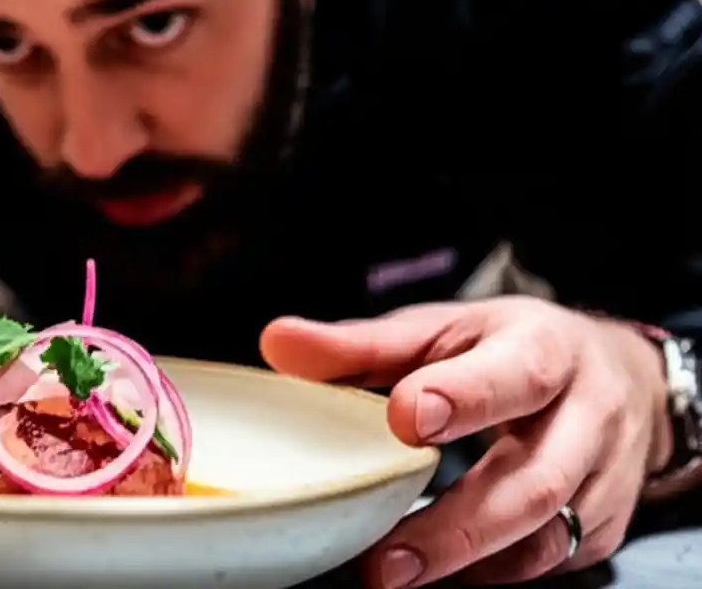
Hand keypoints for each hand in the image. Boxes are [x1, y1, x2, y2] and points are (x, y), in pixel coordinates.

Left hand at [259, 297, 672, 587]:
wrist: (617, 374)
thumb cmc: (510, 348)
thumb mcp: (442, 329)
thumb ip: (360, 344)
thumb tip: (277, 342)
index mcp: (543, 348)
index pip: (513, 373)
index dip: (463, 395)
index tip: (404, 416)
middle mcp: (587, 414)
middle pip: (533, 479)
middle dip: (456, 525)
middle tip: (384, 558)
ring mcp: (602, 477)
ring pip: (545, 533)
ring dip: (466, 560)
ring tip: (392, 573)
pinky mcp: (600, 525)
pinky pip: (547, 560)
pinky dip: (488, 571)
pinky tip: (439, 573)